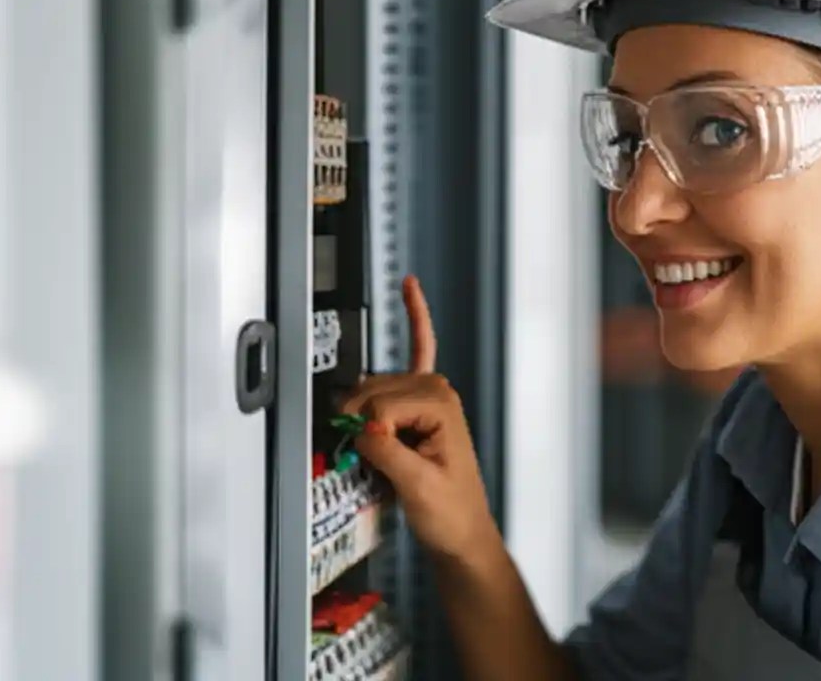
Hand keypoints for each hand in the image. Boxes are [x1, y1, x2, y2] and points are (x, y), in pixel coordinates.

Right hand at [342, 275, 498, 562]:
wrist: (461, 534)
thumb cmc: (448, 514)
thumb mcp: (416, 488)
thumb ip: (388, 453)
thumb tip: (362, 427)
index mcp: (441, 405)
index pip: (381, 404)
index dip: (367, 434)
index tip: (369, 458)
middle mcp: (436, 392)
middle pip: (372, 393)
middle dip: (359, 423)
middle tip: (367, 458)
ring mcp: (429, 394)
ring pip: (372, 390)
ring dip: (363, 411)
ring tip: (378, 448)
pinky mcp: (421, 402)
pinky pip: (418, 347)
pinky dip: (415, 316)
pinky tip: (410, 287)